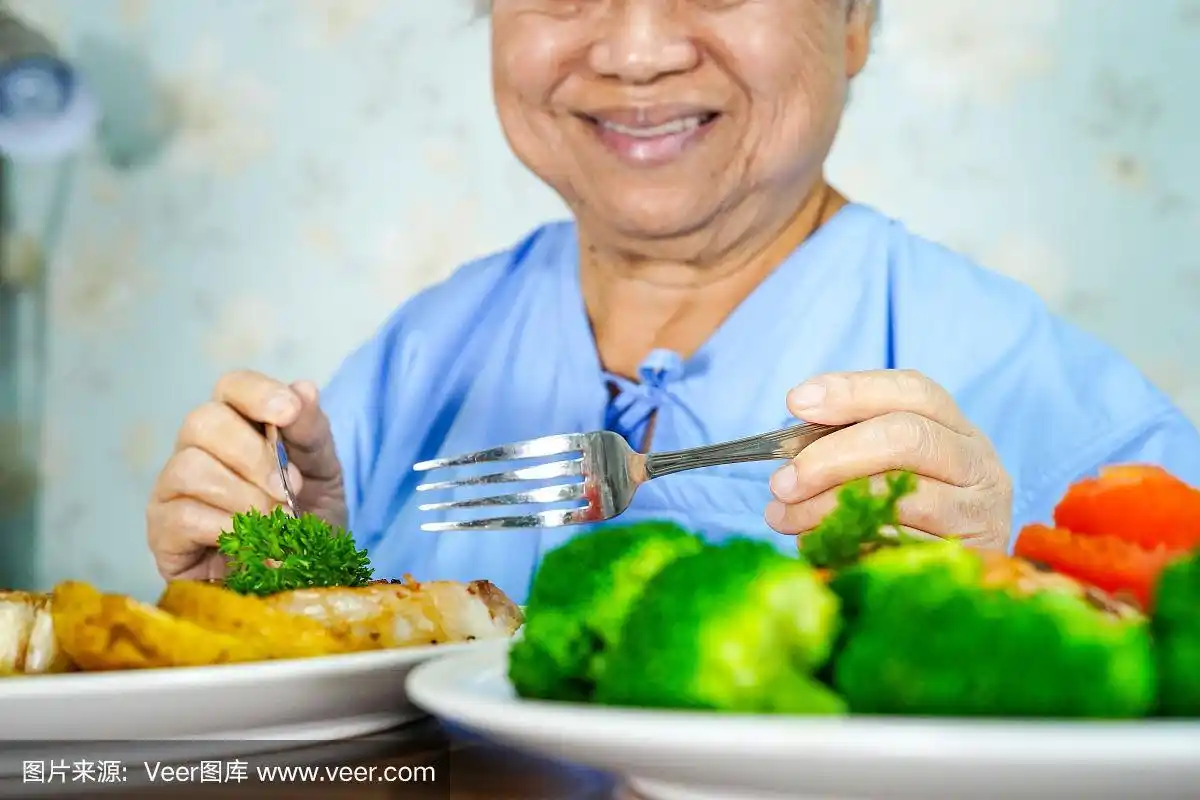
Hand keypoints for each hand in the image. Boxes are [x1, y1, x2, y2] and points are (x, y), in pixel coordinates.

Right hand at [146, 370, 346, 581]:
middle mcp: (198, 449)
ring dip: (244, 496)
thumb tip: (303, 389)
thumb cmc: (307, 520)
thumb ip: (312, 432)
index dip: (258, 393)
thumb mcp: (323, 474)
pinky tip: (256, 545)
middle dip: (254, 455)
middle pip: (203, 422)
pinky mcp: (162, 531)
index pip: (232, 386)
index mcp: (238, 424)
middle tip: (289, 489)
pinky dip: (228, 529)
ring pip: (189, 468)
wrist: (300, 579)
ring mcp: (173, 489)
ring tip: (278, 523)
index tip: (289, 413)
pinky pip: (182, 515)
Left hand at [764, 369, 1012, 549]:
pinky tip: (818, 544)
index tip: (797, 402)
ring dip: (829, 505)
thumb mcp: (886, 471)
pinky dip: (851, 542)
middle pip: (908, 437)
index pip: (913, 391)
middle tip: (782, 480)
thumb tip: (788, 454)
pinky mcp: (969, 560)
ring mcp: (979, 513)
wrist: (961, 588)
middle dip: (833, 455)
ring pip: (902, 496)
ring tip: (784, 516)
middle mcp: (978, 464)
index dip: (853, 391)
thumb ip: (846, 449)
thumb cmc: (911, 516)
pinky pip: (901, 546)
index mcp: (957, 429)